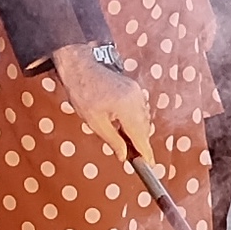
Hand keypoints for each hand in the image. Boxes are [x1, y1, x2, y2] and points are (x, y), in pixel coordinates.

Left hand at [50, 44, 157, 170]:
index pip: (141, 136)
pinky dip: (135, 120)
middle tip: (131, 155)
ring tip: (124, 140)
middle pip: (145, 128)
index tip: (149, 163)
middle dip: (139, 142)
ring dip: (137, 131)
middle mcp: (136, 99)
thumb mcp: (94, 122)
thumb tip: (123, 155)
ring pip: (144, 119)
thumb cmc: (83, 91)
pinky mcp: (134, 88)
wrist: (81, 65)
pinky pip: (140, 109)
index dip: (145, 152)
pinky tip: (123, 124)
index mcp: (126, 107)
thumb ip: (113, 140)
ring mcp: (137, 92)